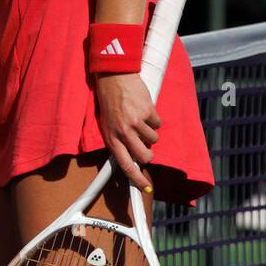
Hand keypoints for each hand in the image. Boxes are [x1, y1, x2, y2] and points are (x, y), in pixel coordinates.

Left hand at [95, 73, 160, 192]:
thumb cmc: (110, 101)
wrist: (114, 76)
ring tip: (139, 119)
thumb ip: (118, 139)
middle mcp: (123, 132)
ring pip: (154, 140)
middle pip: (145, 156)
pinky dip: (154, 119)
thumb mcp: (107, 123)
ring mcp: (136, 122)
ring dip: (150, 131)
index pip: (125, 165)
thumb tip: (132, 158)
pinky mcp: (148, 112)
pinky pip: (158, 124)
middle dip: (149, 153)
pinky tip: (143, 109)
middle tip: (145, 145)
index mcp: (111, 137)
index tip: (146, 188)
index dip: (137, 179)